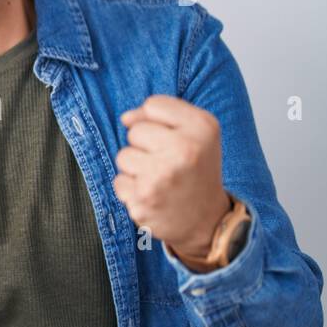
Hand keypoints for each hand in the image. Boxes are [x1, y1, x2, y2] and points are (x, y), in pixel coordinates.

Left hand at [114, 95, 230, 257]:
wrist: (208, 221)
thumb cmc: (196, 170)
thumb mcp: (195, 133)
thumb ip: (162, 114)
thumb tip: (125, 118)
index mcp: (202, 127)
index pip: (153, 105)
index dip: (157, 122)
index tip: (173, 139)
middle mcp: (185, 148)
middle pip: (135, 131)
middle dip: (145, 146)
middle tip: (168, 163)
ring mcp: (162, 174)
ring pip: (123, 156)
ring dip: (136, 168)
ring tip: (160, 179)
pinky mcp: (144, 197)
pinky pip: (119, 181)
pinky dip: (131, 190)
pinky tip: (153, 195)